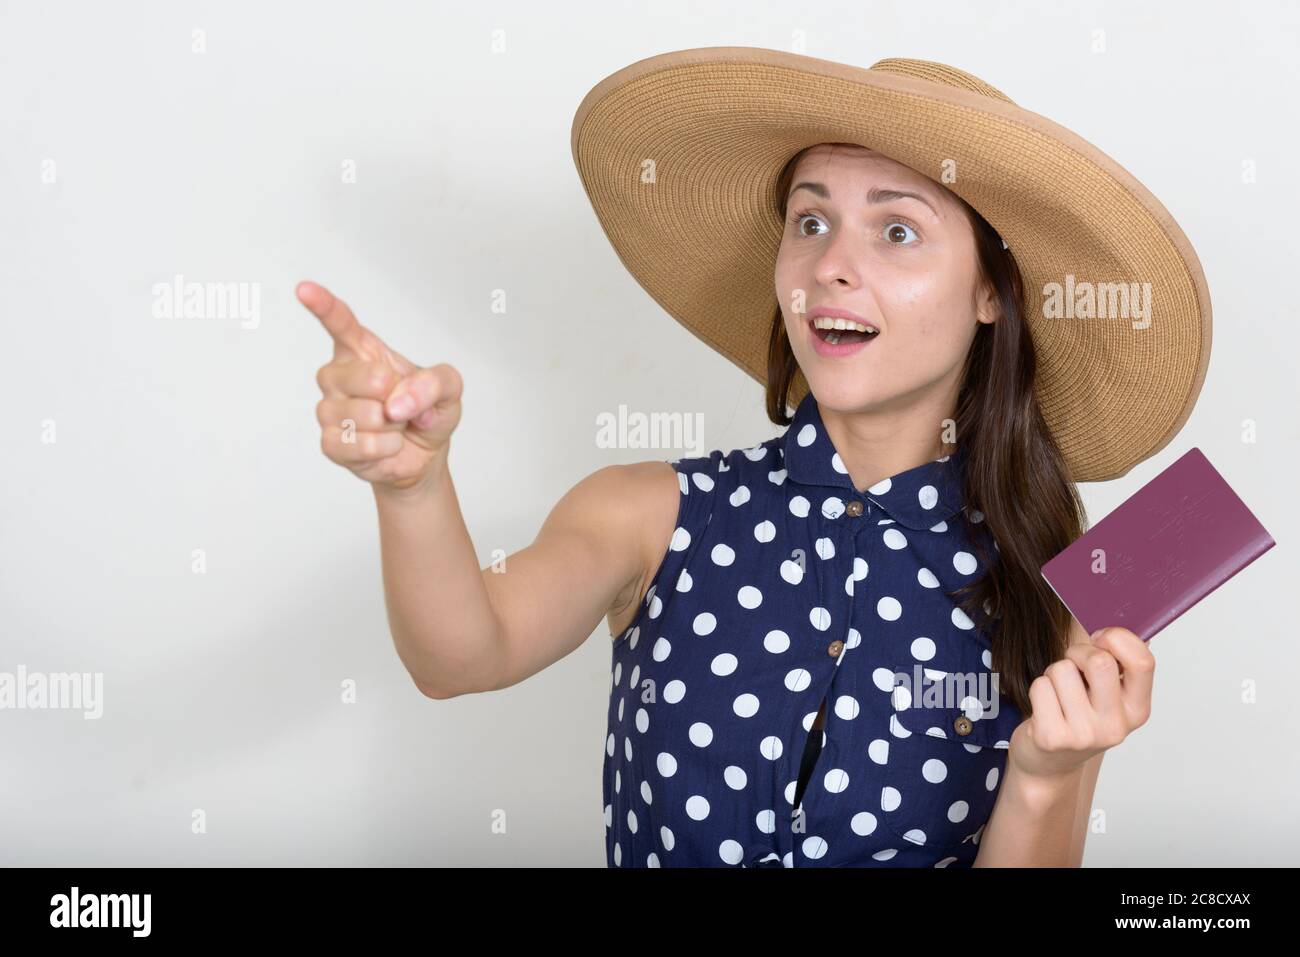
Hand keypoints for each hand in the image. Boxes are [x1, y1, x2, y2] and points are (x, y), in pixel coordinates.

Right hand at [298, 279, 462, 492]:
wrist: (423, 455)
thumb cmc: (428, 412)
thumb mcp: (449, 390)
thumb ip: (435, 383)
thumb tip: (398, 402)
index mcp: (362, 350)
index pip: (339, 322)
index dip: (322, 305)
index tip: (304, 289)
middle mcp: (338, 374)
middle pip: (366, 378)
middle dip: (398, 396)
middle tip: (401, 404)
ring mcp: (329, 409)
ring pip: (364, 415)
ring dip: (393, 426)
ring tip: (394, 425)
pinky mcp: (330, 442)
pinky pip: (358, 445)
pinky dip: (384, 448)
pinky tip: (387, 444)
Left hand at [1006, 619, 1154, 782]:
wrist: (1049, 764)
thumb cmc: (1078, 719)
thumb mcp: (1110, 697)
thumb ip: (1120, 665)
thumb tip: (1126, 627)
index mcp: (1137, 710)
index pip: (1143, 661)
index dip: (1118, 638)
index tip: (1102, 639)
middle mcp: (1116, 725)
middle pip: (1099, 661)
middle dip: (1078, 652)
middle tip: (1073, 666)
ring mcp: (1085, 734)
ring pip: (1062, 669)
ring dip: (1054, 673)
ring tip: (1058, 694)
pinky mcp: (1052, 737)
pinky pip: (1040, 685)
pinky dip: (1038, 688)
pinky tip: (1045, 708)